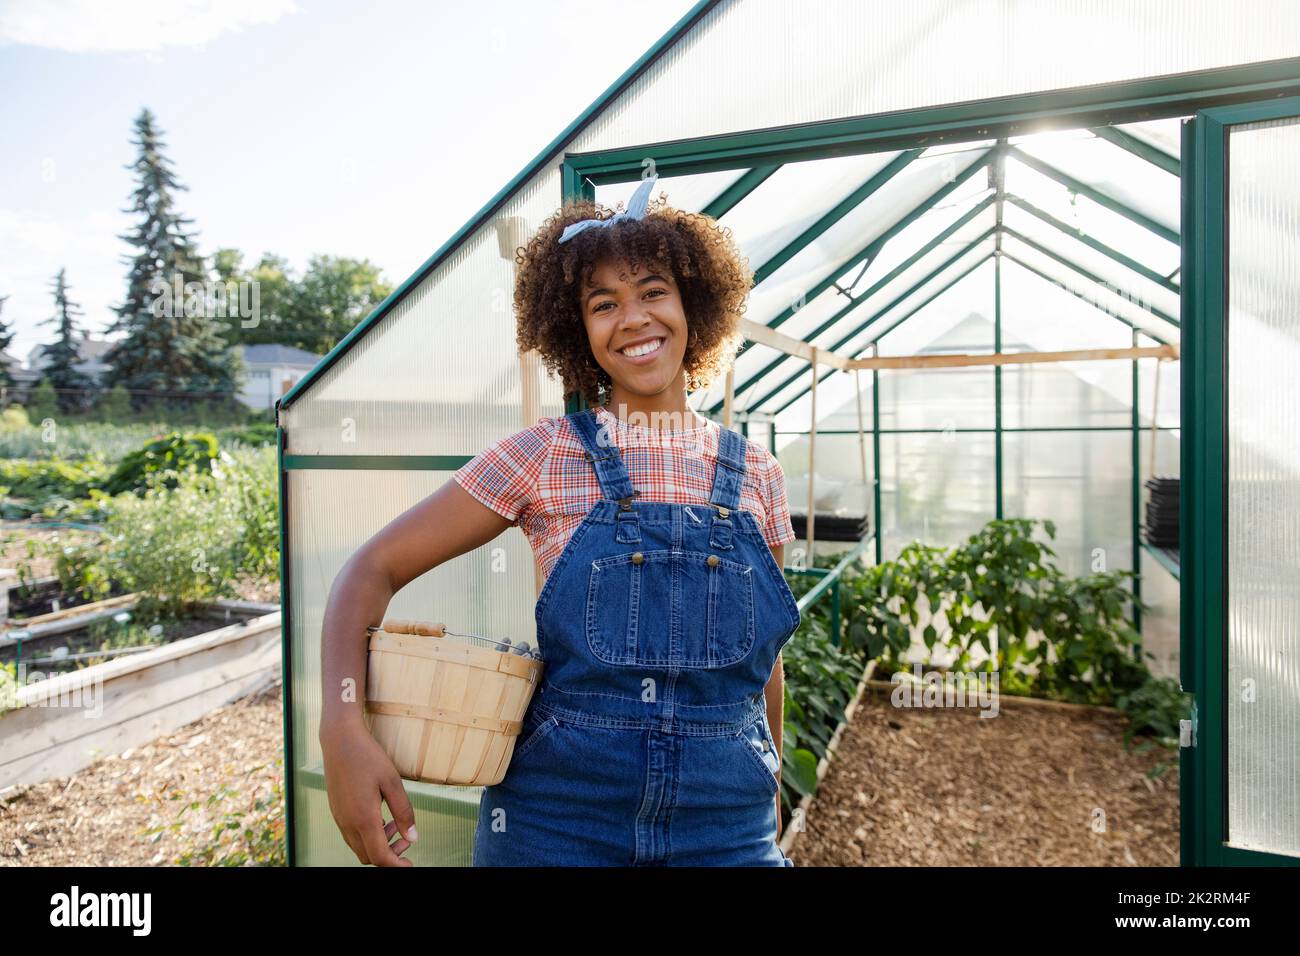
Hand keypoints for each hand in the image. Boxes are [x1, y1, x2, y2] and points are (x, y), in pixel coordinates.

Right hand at [320, 721, 417, 866]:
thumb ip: (404, 812)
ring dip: (378, 844)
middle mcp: (348, 823)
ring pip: (359, 847)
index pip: (380, 857)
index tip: (410, 865)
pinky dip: (368, 835)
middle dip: (389, 854)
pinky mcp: (336, 811)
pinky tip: (380, 817)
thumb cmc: (368, 757)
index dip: (397, 865)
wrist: (339, 740)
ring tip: (395, 825)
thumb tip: (413, 838)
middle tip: (406, 839)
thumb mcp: (393, 782)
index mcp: (364, 818)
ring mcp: (339, 818)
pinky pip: (351, 835)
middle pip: (369, 857)